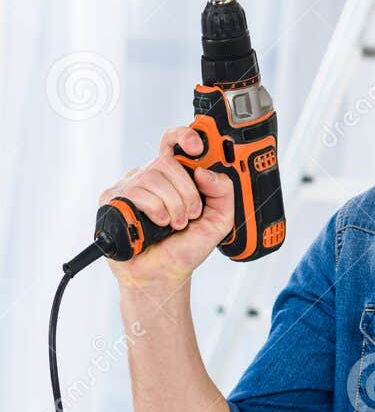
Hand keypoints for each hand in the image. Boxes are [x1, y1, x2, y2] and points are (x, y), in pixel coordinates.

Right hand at [99, 127, 234, 288]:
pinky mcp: (112, 199)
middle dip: (186, 192)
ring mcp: (130, 186)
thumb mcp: (219, 220)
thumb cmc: (185, 247)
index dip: (184, 136)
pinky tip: (154, 227)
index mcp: (174, 176)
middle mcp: (150, 176)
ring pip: (152, 177)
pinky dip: (153, 211)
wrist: (163, 275)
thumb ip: (223, 193)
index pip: (174, 142)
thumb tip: (205, 171)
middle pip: (167, 161)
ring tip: (173, 225)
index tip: (197, 148)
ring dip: (172, 206)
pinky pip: (135, 193)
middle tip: (190, 215)